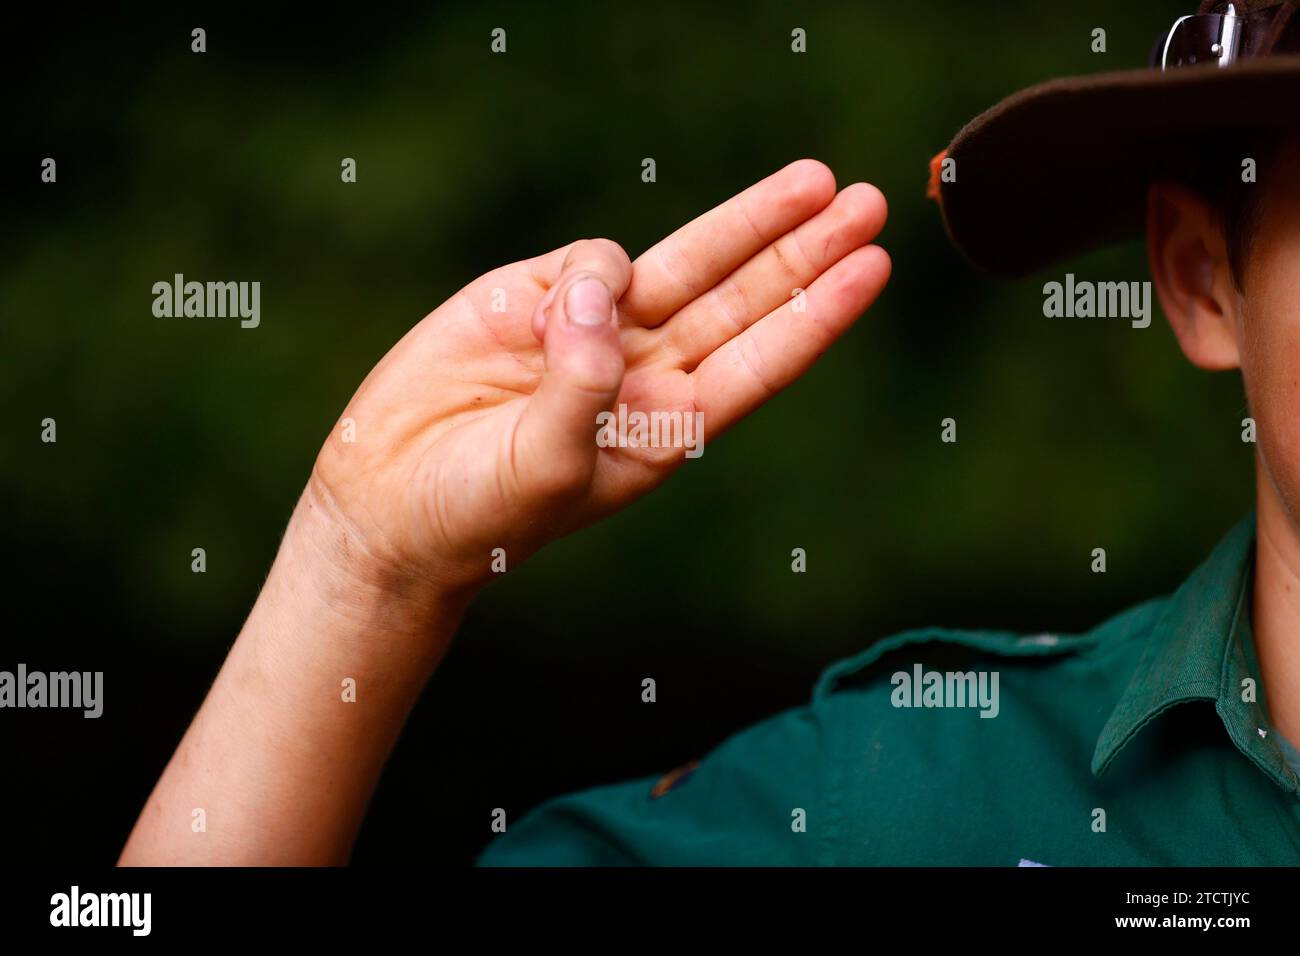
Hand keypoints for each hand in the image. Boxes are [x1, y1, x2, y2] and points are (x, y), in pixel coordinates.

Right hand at [307, 160, 888, 603]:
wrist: (387, 500)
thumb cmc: (476, 512)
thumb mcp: (545, 467)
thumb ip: (583, 387)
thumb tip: (606, 298)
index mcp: (667, 427)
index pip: (759, 361)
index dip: (817, 314)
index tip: (871, 267)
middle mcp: (645, 373)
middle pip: (743, 300)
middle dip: (803, 251)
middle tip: (866, 204)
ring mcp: (594, 331)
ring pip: (687, 263)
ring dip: (750, 222)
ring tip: (813, 181)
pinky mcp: (537, 299)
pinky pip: (592, 260)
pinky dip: (596, 267)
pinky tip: (567, 302)